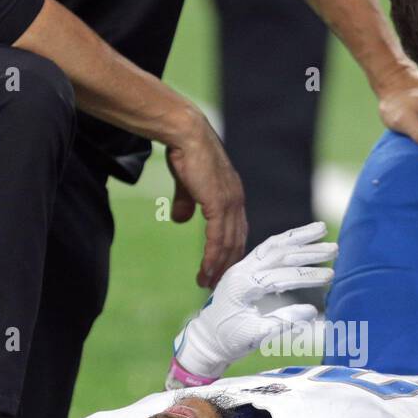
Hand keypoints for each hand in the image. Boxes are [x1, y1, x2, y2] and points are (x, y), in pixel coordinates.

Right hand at [164, 109, 247, 288]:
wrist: (185, 134)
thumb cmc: (185, 152)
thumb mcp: (186, 183)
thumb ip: (186, 202)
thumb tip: (180, 220)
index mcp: (233, 196)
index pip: (236, 230)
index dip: (230, 251)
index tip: (221, 268)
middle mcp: (236, 201)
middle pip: (236, 242)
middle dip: (226, 265)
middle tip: (216, 284)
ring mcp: (230, 203)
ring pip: (228, 244)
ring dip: (218, 267)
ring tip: (207, 283)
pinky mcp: (219, 204)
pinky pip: (218, 238)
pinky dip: (213, 257)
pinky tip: (207, 270)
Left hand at [169, 221, 335, 384]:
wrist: (207, 338)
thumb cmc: (229, 340)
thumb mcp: (255, 336)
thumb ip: (282, 323)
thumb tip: (312, 311)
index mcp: (240, 287)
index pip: (278, 277)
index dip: (305, 277)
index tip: (330, 276)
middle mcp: (241, 270)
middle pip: (278, 254)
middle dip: (308, 251)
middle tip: (334, 248)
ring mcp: (242, 266)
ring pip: (273, 245)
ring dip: (299, 237)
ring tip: (323, 228)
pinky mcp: (246, 267)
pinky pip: (268, 248)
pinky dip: (288, 240)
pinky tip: (304, 236)